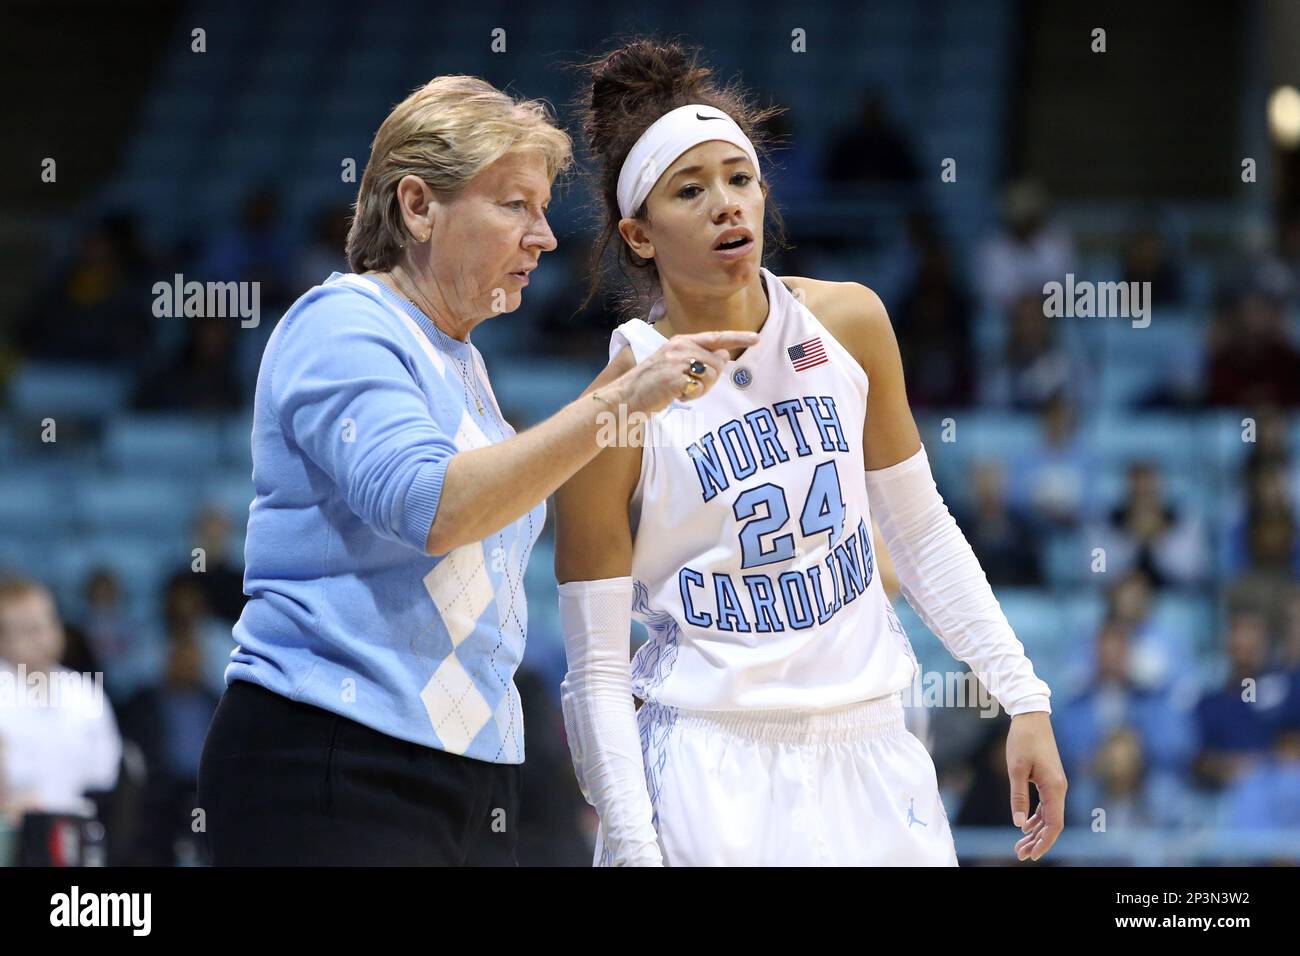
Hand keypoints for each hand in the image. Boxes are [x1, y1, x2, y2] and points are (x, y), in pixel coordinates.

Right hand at [616, 330, 758, 415]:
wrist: (625, 396)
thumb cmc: (649, 384)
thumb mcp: (673, 365)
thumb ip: (698, 358)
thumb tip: (724, 355)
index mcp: (681, 341)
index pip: (715, 337)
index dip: (737, 337)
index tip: (756, 338)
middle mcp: (681, 347)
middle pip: (717, 363)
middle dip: (709, 380)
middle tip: (687, 387)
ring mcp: (678, 361)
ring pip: (711, 376)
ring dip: (700, 390)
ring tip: (679, 390)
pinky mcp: (677, 377)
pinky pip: (700, 389)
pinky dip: (691, 396)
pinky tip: (676, 396)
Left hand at [1006, 711, 1066, 861]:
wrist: (1031, 717)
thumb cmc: (1023, 740)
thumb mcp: (1015, 769)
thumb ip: (1018, 796)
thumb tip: (1019, 824)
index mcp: (1054, 787)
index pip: (1054, 824)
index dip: (1044, 842)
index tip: (1032, 855)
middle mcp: (1059, 788)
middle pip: (1052, 823)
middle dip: (1038, 841)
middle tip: (1020, 854)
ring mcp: (1056, 784)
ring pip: (1049, 816)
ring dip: (1036, 831)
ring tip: (1020, 844)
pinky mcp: (1050, 780)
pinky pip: (1046, 805)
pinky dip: (1037, 818)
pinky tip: (1025, 826)